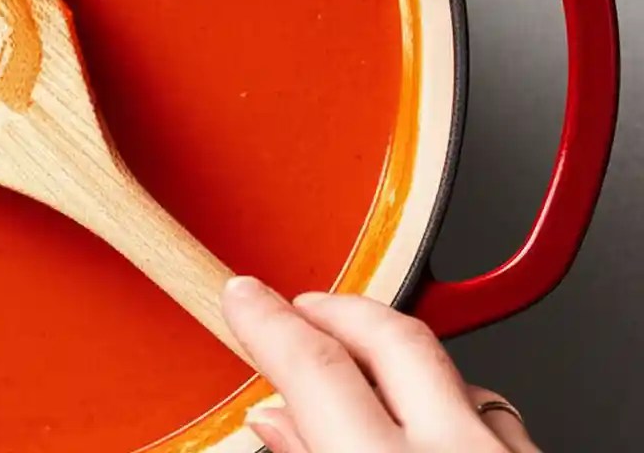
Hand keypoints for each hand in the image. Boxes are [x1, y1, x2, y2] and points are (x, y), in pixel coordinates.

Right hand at [221, 277, 540, 452]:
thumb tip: (277, 425)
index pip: (313, 365)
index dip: (267, 320)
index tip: (243, 296)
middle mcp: (455, 450)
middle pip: (390, 335)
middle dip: (334, 309)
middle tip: (295, 309)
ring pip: (448, 367)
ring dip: (393, 355)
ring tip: (354, 369)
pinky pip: (490, 410)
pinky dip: (448, 399)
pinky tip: (425, 416)